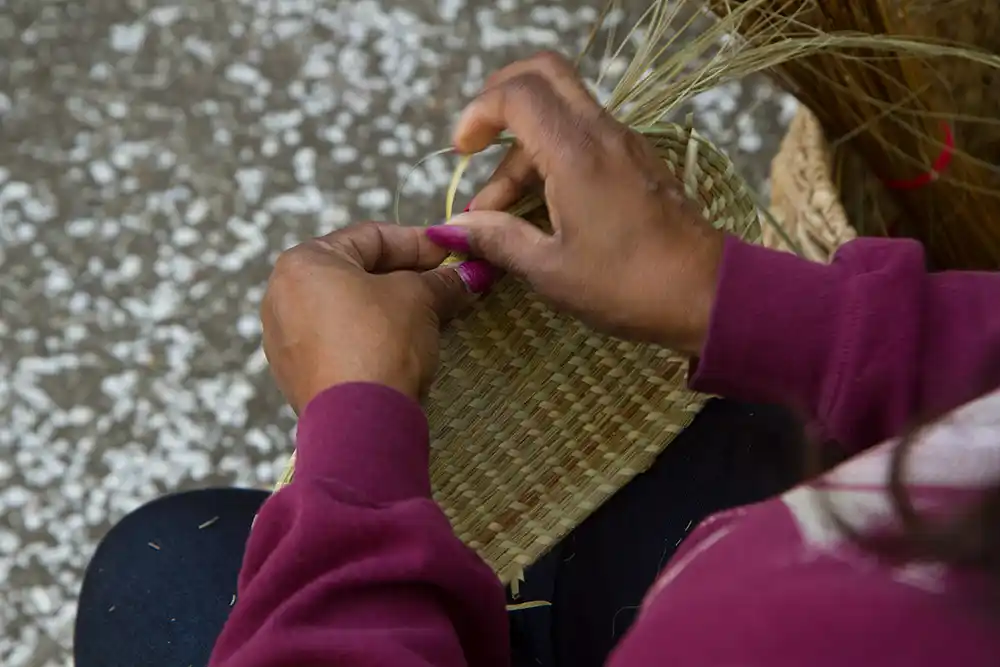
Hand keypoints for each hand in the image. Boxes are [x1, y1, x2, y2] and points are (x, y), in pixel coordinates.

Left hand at [261, 222, 494, 411]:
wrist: (359, 423)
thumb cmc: (381, 341)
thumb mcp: (418, 299)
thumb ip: (442, 281)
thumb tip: (468, 274)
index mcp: (303, 262)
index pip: (371, 237)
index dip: (420, 242)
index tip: (454, 252)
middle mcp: (282, 295)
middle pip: (357, 272)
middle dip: (407, 276)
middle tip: (448, 282)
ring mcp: (285, 339)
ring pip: (348, 310)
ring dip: (391, 308)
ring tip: (434, 315)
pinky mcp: (296, 376)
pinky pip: (339, 342)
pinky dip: (372, 337)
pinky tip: (405, 347)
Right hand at [425, 52, 723, 355]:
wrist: (708, 295)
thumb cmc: (628, 286)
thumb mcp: (550, 270)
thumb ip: (498, 240)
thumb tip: (453, 230)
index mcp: (576, 154)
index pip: (517, 94)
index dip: (478, 112)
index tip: (461, 153)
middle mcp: (601, 134)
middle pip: (544, 75)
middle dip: (500, 99)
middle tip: (476, 144)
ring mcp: (624, 144)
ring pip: (561, 112)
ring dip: (523, 148)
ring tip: (499, 215)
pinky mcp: (637, 162)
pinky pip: (584, 137)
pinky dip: (552, 158)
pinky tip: (538, 209)